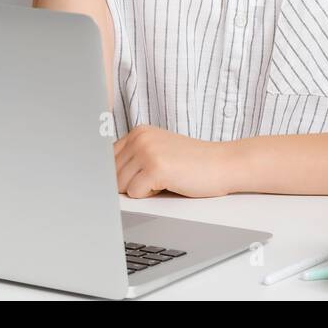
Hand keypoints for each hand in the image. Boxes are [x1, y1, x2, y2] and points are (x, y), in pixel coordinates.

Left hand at [113, 124, 236, 197]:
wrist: (223, 164)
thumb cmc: (193, 163)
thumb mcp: (159, 151)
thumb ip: (134, 157)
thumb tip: (104, 177)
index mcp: (138, 132)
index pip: (108, 160)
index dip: (120, 175)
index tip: (132, 178)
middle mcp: (140, 137)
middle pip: (112, 174)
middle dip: (130, 184)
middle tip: (157, 178)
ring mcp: (147, 151)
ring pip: (121, 186)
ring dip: (141, 190)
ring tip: (164, 179)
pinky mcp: (155, 168)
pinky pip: (135, 194)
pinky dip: (150, 195)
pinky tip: (169, 184)